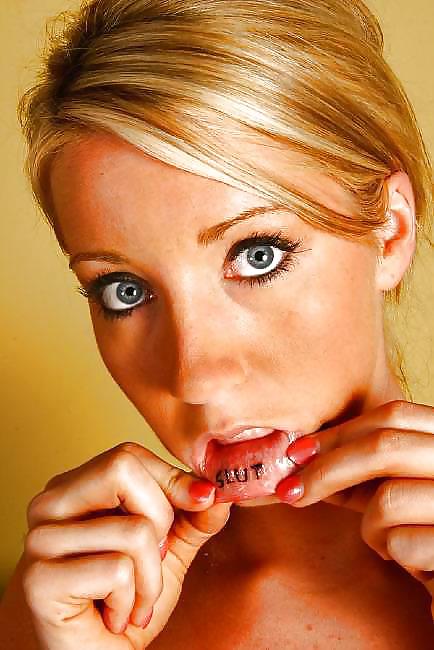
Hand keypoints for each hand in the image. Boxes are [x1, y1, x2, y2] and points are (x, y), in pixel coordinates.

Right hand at [22, 442, 231, 648]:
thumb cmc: (124, 601)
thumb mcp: (168, 550)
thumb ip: (193, 515)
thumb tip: (219, 489)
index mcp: (74, 487)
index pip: (128, 455)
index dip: (171, 480)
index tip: (198, 503)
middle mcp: (50, 504)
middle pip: (122, 469)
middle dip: (160, 519)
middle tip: (151, 558)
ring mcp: (40, 540)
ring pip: (134, 529)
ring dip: (151, 578)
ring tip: (131, 599)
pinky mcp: (40, 579)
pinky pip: (118, 571)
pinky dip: (131, 601)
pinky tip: (113, 616)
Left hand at [275, 400, 433, 617]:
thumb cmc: (428, 532)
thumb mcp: (397, 491)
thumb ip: (360, 473)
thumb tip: (301, 459)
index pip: (394, 416)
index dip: (340, 432)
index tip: (297, 453)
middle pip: (385, 446)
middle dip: (327, 469)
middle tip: (291, 491)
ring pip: (389, 499)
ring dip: (371, 526)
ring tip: (386, 542)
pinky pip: (401, 543)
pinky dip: (392, 552)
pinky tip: (412, 561)